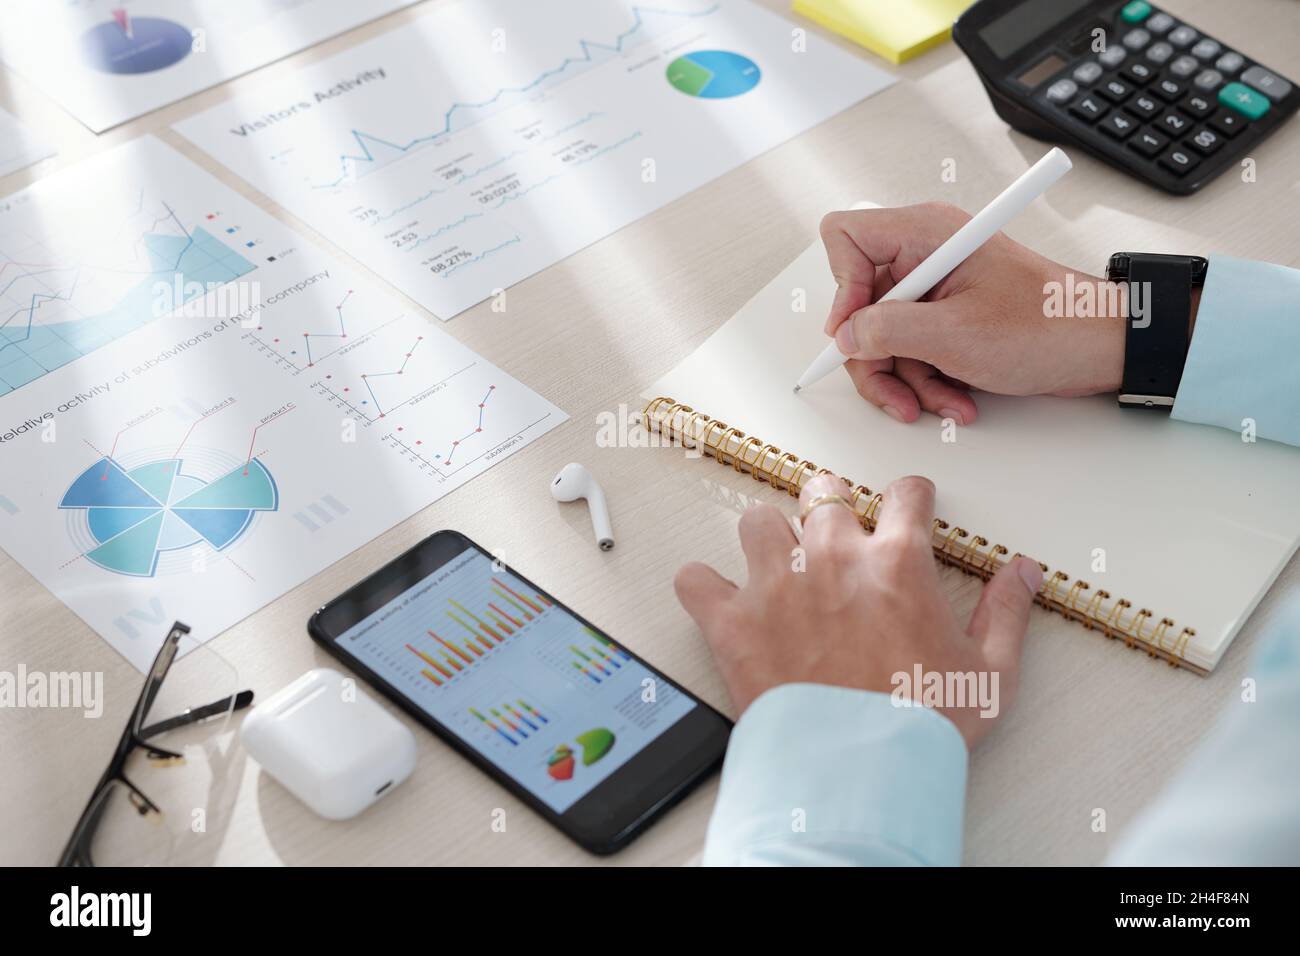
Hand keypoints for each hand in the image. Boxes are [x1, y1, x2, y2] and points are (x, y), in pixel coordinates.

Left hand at [674, 473, 1042, 746]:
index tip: (908, 508)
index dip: (910, 498)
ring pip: (758, 520)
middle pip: (823, 492)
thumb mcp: (989, 673)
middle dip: (831, 506)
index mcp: (897, 563)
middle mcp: (833, 558)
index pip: (905, 494)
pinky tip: (718, 600)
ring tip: (778, 564)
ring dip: (768, 537)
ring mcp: (776, 584)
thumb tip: (1022, 573)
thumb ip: (1006, 612)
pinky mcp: (732, 620)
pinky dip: (703, 587)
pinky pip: (696, 579)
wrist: (855, 773)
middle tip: (836, 539)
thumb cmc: (921, 728)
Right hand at [819, 203, 1126, 423]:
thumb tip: (845, 337)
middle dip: (875, 356)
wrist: (1101, 348)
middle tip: (894, 392)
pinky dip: (927, 381)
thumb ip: (887, 331)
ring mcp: (936, 288)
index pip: (845, 237)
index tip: (856, 332)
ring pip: (883, 337)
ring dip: (906, 380)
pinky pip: (912, 350)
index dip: (841, 288)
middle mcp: (925, 255)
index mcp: (926, 234)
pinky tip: (955, 399)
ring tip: (940, 403)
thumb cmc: (1048, 326)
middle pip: (859, 304)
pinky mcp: (947, 317)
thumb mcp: (954, 335)